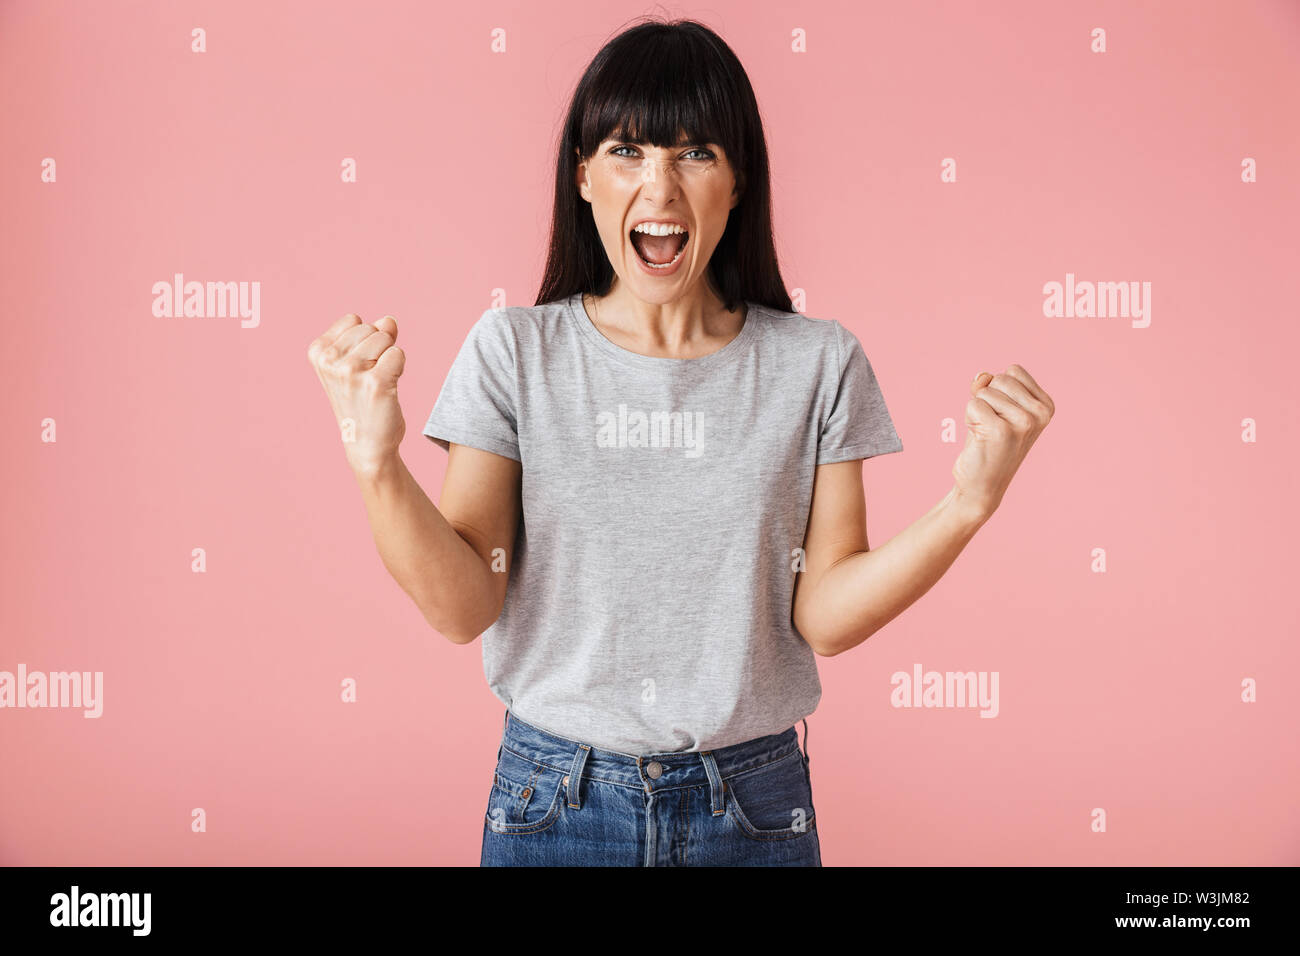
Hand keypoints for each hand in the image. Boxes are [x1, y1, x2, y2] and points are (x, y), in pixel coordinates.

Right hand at [307, 314, 406, 474]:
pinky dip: (399, 368)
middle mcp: (330, 360)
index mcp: (318, 352)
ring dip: (389, 359)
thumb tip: (388, 320)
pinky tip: (388, 387)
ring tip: (377, 383)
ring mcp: (351, 371)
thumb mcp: (355, 363)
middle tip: (369, 378)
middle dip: (378, 348)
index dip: (364, 340)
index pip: (354, 320)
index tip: (357, 367)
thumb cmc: (361, 401)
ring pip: (386, 338)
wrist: (367, 443)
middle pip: (372, 328)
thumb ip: (371, 335)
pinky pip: (398, 354)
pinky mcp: (376, 382)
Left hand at [951, 364, 1054, 519]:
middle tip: (991, 426)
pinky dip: (969, 419)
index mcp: (1046, 406)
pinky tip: (980, 438)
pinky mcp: (1001, 431)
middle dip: (986, 399)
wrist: (982, 485)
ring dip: (977, 411)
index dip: (998, 389)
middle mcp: (1040, 414)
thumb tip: (981, 376)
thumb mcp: (995, 408)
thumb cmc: (988, 444)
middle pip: (999, 378)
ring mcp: (1023, 422)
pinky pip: (974, 404)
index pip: (1013, 371)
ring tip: (986, 434)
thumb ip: (990, 386)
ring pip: (984, 391)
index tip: (1002, 414)